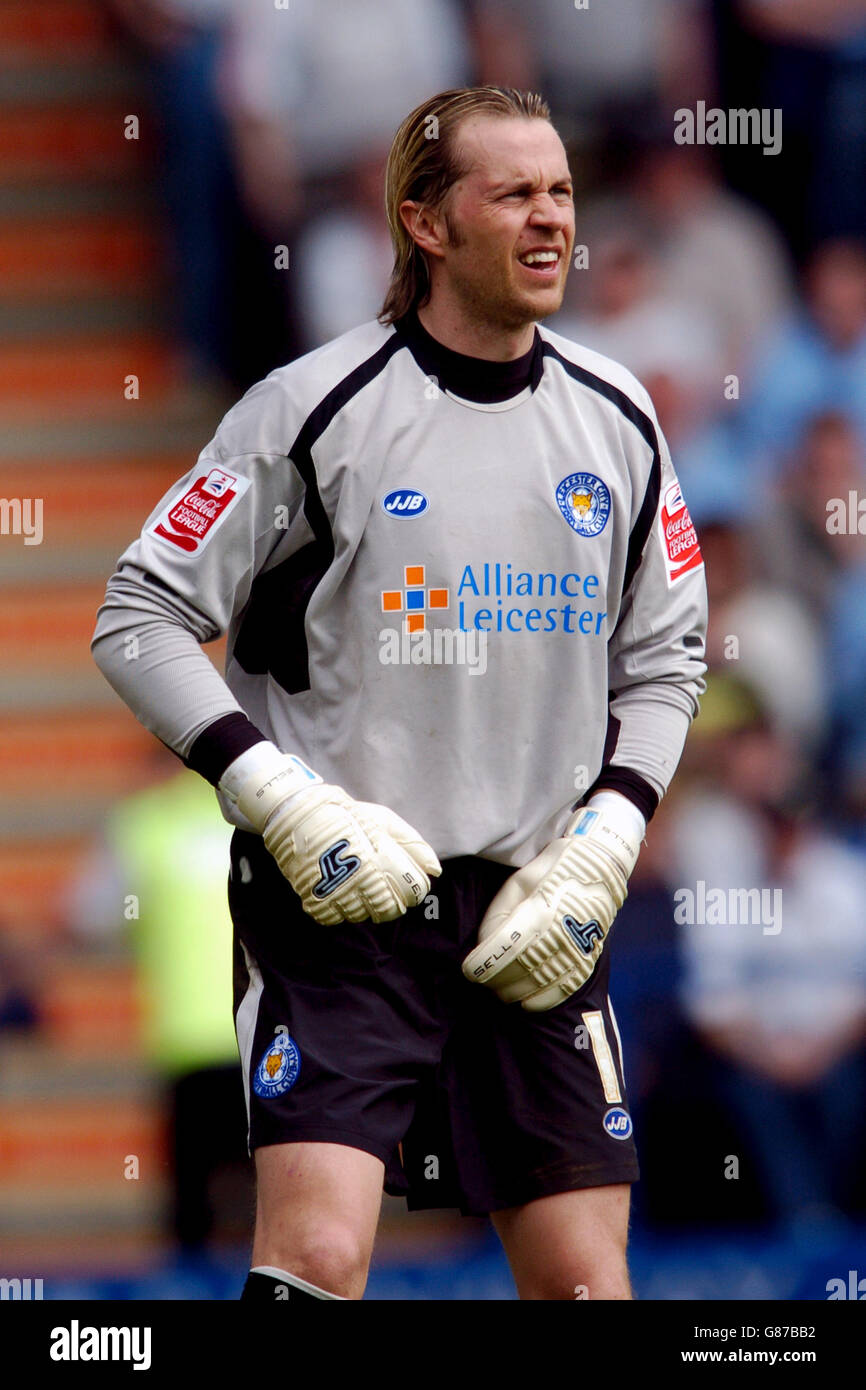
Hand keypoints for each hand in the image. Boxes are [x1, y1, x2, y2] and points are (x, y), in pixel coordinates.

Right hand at [236, 752, 440, 924]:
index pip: (412, 892)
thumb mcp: (383, 820)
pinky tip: (336, 889)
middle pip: (389, 911)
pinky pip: (336, 919)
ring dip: (362, 904)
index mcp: (380, 857)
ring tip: (354, 882)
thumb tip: (435, 870)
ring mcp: (336, 892)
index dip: (414, 890)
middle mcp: (360, 878)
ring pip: (362, 916)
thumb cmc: (347, 816)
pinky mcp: (315, 901)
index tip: (407, 884)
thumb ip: (412, 844)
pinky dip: (338, 909)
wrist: (297, 815)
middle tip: (380, 887)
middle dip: (390, 902)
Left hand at [462, 799, 642, 1010]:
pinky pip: (563, 989)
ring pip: (537, 984)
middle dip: (495, 981)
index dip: (481, 966)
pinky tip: (527, 1002)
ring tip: (501, 990)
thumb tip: (486, 944)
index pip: (502, 950)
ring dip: (514, 993)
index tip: (470, 971)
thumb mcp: (519, 881)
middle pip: (517, 971)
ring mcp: (575, 949)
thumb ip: (499, 912)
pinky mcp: (588, 958)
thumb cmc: (552, 871)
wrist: (600, 868)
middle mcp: (557, 934)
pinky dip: (542, 1001)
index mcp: (537, 912)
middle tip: (484, 980)